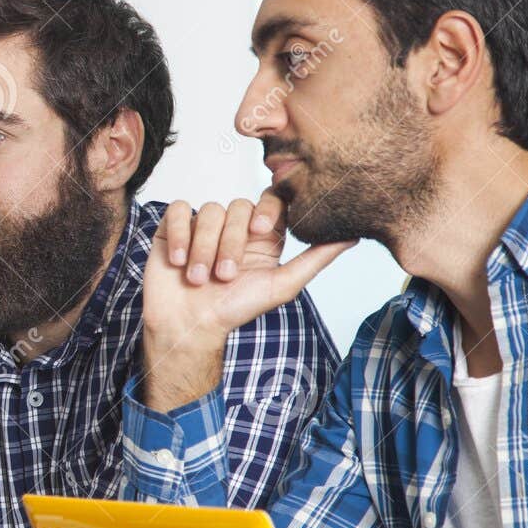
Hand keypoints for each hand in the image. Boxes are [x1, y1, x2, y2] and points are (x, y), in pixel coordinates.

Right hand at [142, 190, 354, 345]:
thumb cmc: (234, 311)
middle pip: (237, 207)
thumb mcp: (282, 286)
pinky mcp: (175, 228)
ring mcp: (203, 226)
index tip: (259, 231)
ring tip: (199, 277)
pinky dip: (179, 235)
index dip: (266, 209)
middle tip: (225, 275)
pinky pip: (179, 212)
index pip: (271, 201)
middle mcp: (233, 228)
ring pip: (209, 211)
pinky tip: (178, 260)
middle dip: (230, 242)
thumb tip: (352, 237)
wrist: (188, 327)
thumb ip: (315, 259)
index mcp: (261, 237)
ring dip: (203, 247)